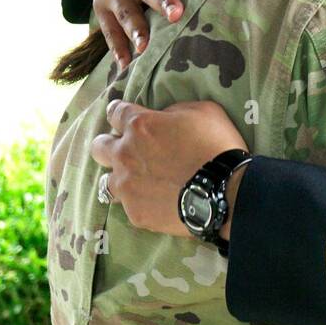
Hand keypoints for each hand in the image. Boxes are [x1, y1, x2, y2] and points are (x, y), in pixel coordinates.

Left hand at [91, 99, 248, 239]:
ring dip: (121, 178)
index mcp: (139, 125)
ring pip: (107, 181)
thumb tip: (163, 118)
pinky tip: (158, 201)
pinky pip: (130, 205)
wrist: (226, 193)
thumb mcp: (202, 111)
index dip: (120, 113)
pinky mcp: (136, 213)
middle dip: (110, 145)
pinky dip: (141, 201)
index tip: (126, 117)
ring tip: (141, 182)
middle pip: (99, 147)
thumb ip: (174, 111)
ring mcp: (127, 186)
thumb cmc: (217, 146)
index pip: (114, 112)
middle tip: (129, 150)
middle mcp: (125, 154)